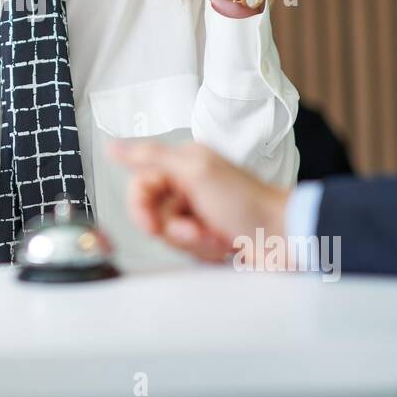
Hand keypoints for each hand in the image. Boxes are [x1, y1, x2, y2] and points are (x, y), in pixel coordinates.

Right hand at [107, 139, 287, 262]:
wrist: (285, 237)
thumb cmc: (247, 202)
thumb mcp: (195, 170)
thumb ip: (150, 156)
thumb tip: (112, 145)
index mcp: (182, 165)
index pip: (140, 185)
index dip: (141, 208)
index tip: (151, 225)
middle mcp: (188, 187)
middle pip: (153, 215)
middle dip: (175, 229)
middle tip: (196, 230)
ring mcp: (198, 214)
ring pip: (170, 236)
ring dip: (193, 242)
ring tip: (218, 238)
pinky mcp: (209, 238)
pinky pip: (188, 251)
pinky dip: (206, 252)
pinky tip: (226, 246)